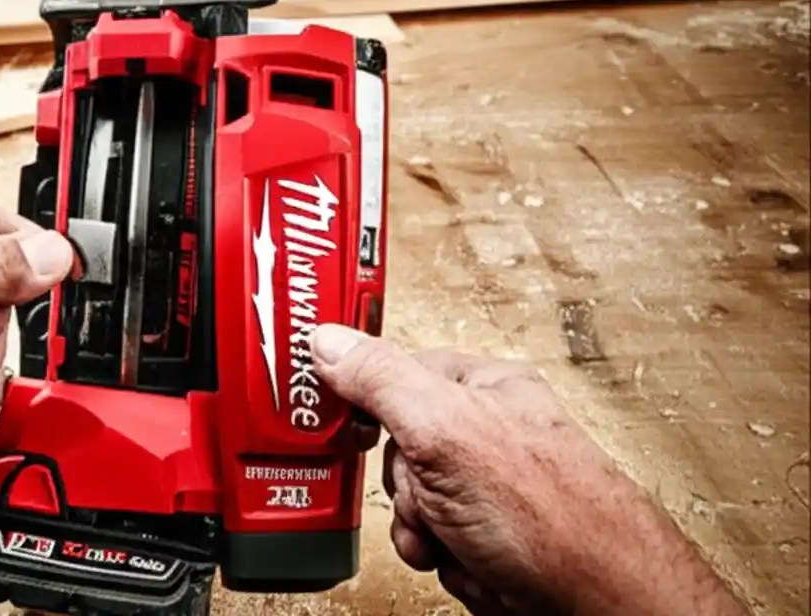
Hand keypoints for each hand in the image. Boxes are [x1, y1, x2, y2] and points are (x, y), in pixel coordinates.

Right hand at [311, 326, 744, 615]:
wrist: (599, 603)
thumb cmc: (551, 516)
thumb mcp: (445, 430)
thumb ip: (382, 380)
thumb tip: (330, 340)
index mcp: (483, 388)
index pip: (395, 373)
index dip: (363, 398)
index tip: (332, 415)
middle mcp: (488, 434)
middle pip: (395, 450)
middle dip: (403, 489)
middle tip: (425, 495)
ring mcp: (489, 490)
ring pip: (411, 504)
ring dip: (422, 530)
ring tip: (454, 537)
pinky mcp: (489, 538)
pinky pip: (434, 543)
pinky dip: (447, 561)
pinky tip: (474, 562)